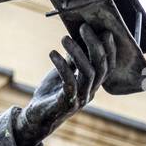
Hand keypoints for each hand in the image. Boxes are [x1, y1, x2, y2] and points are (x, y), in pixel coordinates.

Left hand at [14, 23, 116, 145]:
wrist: (36, 118)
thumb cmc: (51, 94)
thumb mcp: (64, 73)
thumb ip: (73, 60)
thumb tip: (78, 40)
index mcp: (92, 85)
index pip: (108, 66)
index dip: (110, 49)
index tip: (105, 31)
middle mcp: (90, 92)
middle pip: (101, 66)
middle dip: (94, 44)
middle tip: (84, 27)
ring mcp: (80, 99)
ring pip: (88, 72)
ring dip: (77, 52)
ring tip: (64, 38)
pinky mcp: (67, 103)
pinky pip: (69, 82)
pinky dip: (62, 65)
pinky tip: (53, 54)